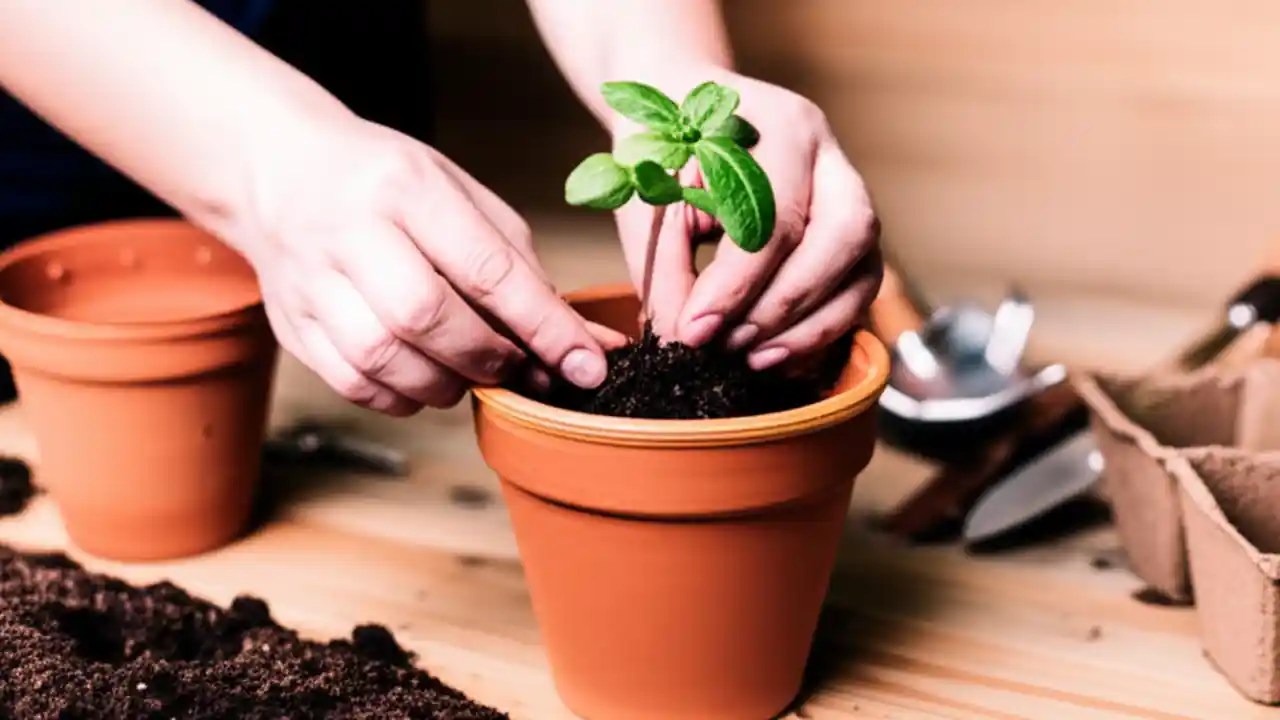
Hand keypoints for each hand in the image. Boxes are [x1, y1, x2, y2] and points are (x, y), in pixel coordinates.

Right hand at [220, 117, 608, 414]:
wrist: (281, 169)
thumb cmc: (390, 186)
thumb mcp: (463, 199)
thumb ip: (523, 272)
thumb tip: (587, 343)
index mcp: (407, 186)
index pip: (486, 269)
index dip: (545, 327)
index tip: (588, 366)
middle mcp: (350, 229)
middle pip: (425, 316)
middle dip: (488, 357)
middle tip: (515, 365)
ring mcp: (310, 279)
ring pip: (382, 358)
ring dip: (445, 383)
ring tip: (468, 370)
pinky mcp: (291, 322)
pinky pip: (352, 383)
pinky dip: (401, 396)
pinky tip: (422, 378)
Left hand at [614, 70, 880, 369]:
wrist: (678, 110)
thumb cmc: (660, 152)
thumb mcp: (646, 202)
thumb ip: (664, 269)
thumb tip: (685, 341)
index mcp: (780, 127)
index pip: (775, 215)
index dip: (736, 285)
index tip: (695, 331)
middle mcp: (829, 157)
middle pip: (844, 237)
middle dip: (788, 305)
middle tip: (731, 346)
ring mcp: (850, 195)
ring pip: (864, 269)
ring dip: (812, 328)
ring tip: (754, 360)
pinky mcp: (851, 235)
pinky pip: (858, 291)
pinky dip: (822, 332)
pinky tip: (777, 357)